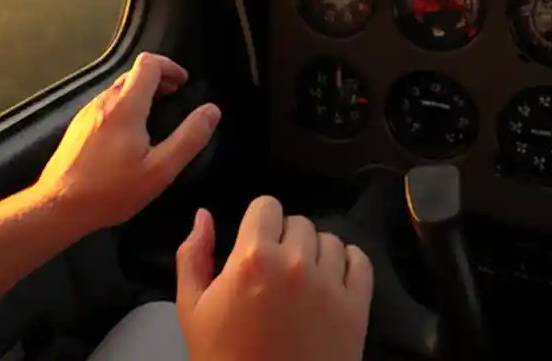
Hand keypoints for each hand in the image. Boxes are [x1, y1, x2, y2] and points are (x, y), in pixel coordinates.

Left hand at [36, 53, 220, 232]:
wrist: (59, 206)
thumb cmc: (112, 190)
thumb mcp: (160, 170)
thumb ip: (189, 138)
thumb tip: (211, 110)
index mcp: (125, 106)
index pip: (148, 64)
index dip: (170, 67)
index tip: (183, 84)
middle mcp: (103, 102)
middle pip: (132, 74)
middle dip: (157, 80)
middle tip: (174, 98)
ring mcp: (86, 113)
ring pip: (117, 90)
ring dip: (139, 94)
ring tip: (154, 117)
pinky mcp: (76, 127)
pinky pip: (104, 106)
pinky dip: (123, 107)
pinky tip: (127, 135)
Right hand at [176, 197, 372, 360]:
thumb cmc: (224, 358)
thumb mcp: (191, 309)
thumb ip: (193, 255)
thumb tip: (204, 216)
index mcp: (253, 258)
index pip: (266, 206)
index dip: (259, 223)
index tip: (256, 244)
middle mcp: (295, 263)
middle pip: (299, 222)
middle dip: (285, 240)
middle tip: (275, 271)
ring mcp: (330, 285)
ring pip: (330, 240)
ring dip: (316, 253)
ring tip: (303, 281)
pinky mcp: (356, 307)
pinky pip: (360, 262)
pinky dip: (347, 266)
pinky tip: (331, 283)